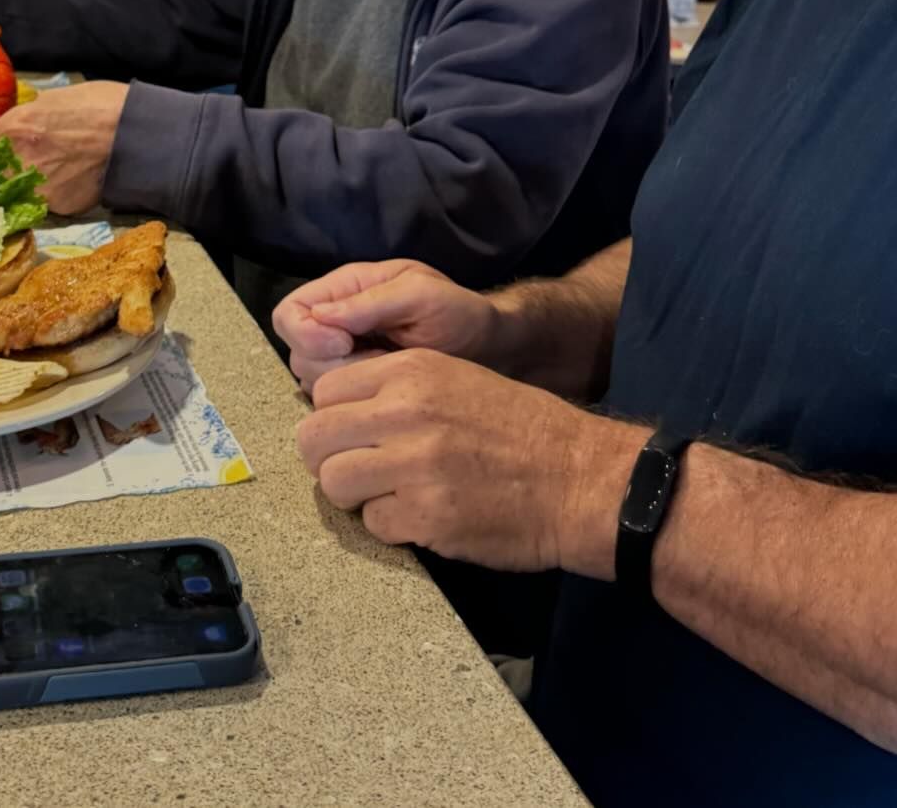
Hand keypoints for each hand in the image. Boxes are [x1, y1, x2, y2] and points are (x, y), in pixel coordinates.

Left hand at [0, 81, 128, 213]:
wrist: (139, 133)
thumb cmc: (102, 105)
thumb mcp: (54, 99)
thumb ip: (27, 116)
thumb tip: (16, 127)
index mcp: (13, 128)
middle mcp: (18, 163)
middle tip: (20, 168)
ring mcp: (38, 189)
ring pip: (20, 194)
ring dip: (28, 188)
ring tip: (56, 172)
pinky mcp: (61, 208)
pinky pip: (49, 203)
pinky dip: (57, 195)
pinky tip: (76, 180)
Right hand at [273, 259, 502, 394]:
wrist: (486, 349)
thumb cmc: (458, 313)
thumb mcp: (422, 295)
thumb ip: (372, 302)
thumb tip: (323, 315)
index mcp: (346, 289)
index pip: (290, 310)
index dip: (306, 332)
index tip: (344, 344)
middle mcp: (337, 321)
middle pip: (296, 350)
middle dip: (330, 363)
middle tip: (376, 362)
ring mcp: (345, 355)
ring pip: (311, 378)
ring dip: (344, 384)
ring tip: (386, 374)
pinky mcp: (358, 385)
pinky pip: (334, 400)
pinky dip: (354, 401)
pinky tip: (385, 392)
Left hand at [297, 350, 638, 575]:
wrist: (582, 479)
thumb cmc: (522, 428)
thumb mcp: (459, 379)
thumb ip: (399, 388)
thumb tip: (343, 410)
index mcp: (412, 369)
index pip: (325, 388)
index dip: (333, 416)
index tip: (352, 433)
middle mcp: (405, 411)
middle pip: (314, 438)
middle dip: (328, 458)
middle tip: (358, 470)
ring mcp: (413, 465)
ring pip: (333, 483)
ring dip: (355, 495)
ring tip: (388, 494)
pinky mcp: (425, 516)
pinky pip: (373, 523)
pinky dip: (391, 525)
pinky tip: (422, 515)